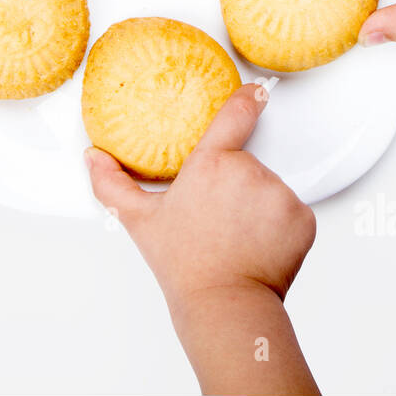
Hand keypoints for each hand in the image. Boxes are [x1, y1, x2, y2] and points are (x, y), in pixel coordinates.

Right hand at [87, 83, 318, 394]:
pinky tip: (260, 245)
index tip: (257, 91)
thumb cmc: (185, 265)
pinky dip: (281, 226)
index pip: (236, 114)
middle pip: (247, 165)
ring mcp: (279, 194)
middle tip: (219, 221)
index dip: (249, 98)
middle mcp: (248, 172)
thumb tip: (93, 158)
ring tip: (237, 237)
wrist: (224, 303)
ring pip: (270, 189)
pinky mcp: (302, 217)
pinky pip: (292, 212)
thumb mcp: (142, 222)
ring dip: (258, 208)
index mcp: (211, 164)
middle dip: (236, 187)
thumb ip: (113, 184)